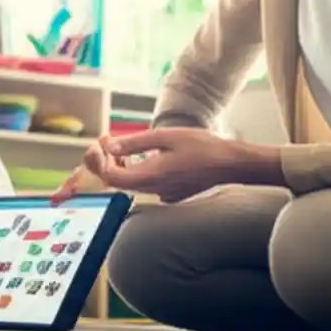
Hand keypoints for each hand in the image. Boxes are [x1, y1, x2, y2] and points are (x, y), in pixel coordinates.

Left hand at [58, 128, 272, 203]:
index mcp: (151, 176)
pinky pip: (144, 184)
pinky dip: (135, 170)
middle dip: (106, 161)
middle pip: (118, 181)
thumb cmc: (201, 146)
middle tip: (106, 141)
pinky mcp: (170, 193)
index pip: (111, 177)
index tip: (101, 143)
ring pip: (130, 182)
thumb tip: (108, 146)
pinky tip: (140, 155)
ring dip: (120, 165)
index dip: (100, 161)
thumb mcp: (165, 137)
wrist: (230, 163)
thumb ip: (135, 143)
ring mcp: (163, 194)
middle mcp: (154, 189)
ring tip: (120, 144)